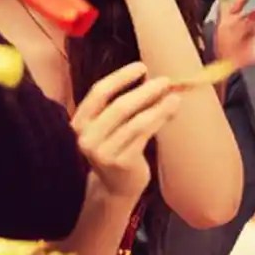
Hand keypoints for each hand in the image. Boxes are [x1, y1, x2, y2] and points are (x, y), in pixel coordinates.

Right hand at [72, 62, 181, 201]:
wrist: (115, 187)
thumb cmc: (117, 148)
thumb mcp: (112, 126)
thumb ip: (125, 105)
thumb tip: (156, 81)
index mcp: (80, 122)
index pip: (99, 92)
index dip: (121, 77)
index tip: (141, 67)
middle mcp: (86, 137)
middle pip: (119, 106)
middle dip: (145, 91)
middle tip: (165, 80)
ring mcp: (103, 152)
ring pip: (136, 121)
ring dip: (158, 105)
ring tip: (174, 96)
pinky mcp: (120, 163)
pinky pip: (144, 135)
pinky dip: (159, 119)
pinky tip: (171, 111)